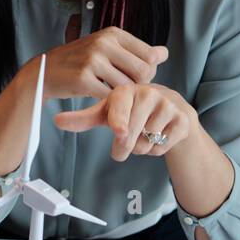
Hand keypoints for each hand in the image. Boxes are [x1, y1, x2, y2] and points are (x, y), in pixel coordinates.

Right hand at [37, 25, 167, 100]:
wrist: (43, 72)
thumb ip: (136, 51)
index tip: (132, 77)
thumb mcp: (106, 49)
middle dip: (138, 85)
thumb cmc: (79, 62)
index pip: (151, 56)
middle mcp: (104, 43)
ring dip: (122, 96)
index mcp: (113, 33)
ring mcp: (92, 60)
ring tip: (109, 93)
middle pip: (144, 72)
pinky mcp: (83, 79)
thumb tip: (164, 53)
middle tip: (123, 89)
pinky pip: (109, 96)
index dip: (147, 71)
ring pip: (128, 87)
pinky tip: (98, 98)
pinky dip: (107, 102)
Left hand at [54, 83, 198, 160]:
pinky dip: (157, 149)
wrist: (170, 112)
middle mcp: (148, 93)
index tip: (119, 131)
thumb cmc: (131, 112)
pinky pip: (162, 146)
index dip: (119, 121)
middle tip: (123, 144)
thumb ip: (82, 118)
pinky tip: (159, 136)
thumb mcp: (106, 114)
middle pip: (131, 133)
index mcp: (126, 90)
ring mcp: (167, 105)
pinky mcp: (183, 119)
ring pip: (147, 142)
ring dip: (141, 147)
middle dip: (123, 146)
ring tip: (144, 133)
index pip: (120, 108)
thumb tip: (56, 120)